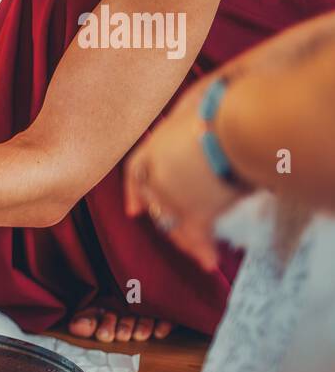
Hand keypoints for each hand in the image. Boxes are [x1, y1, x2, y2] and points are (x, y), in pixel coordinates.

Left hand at [124, 80, 247, 269]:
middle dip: (165, 219)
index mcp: (154, 146)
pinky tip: (210, 262)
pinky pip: (199, 237)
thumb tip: (207, 129)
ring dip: (185, 239)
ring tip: (197, 253)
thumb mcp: (198, 112)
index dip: (134, 192)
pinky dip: (205, 251)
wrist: (237, 123)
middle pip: (156, 203)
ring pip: (175, 223)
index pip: (135, 172)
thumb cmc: (226, 109)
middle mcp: (158, 174)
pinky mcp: (198, 211)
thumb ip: (194, 129)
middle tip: (173, 234)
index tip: (133, 212)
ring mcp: (175, 195)